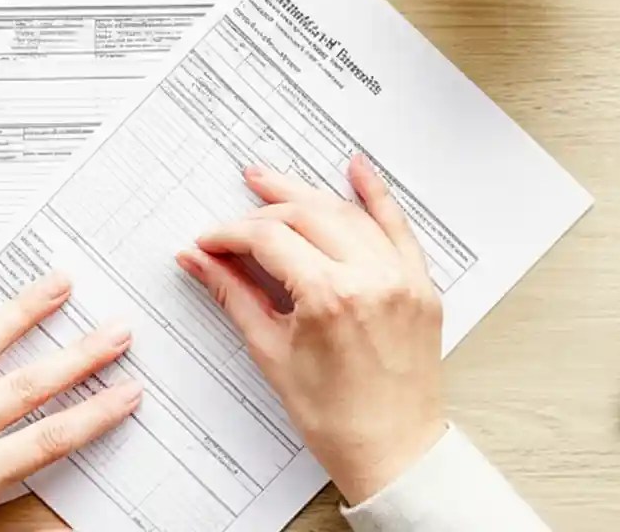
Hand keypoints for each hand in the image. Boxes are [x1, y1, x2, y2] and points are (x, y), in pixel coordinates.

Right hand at [176, 154, 444, 504]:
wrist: (394, 451)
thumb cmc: (334, 418)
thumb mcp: (271, 352)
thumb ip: (234, 295)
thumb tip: (200, 261)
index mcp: (330, 297)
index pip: (269, 240)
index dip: (231, 234)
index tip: (210, 241)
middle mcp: (370, 277)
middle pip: (307, 215)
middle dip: (265, 208)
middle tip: (238, 204)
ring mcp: (400, 277)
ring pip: (347, 213)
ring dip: (308, 194)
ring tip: (275, 184)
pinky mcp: (419, 284)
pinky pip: (398, 226)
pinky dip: (376, 195)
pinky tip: (355, 168)